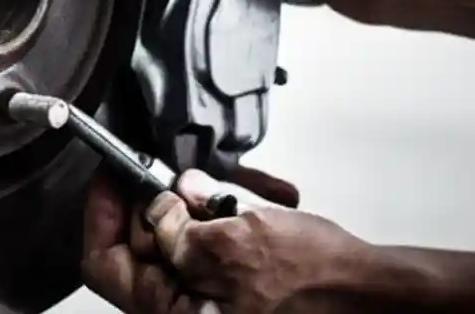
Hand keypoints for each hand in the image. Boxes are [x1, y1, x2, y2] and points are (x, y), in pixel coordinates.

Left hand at [82, 166, 309, 313]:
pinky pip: (209, 236)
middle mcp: (185, 307)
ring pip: (176, 233)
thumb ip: (181, 232)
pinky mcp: (229, 277)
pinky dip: (225, 211)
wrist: (372, 290)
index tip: (112, 174)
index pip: (105, 263)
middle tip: (180, 181)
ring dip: (197, 204)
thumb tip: (155, 208)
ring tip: (230, 196)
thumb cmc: (318, 279)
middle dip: (157, 204)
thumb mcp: (235, 246)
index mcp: (176, 312)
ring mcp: (207, 293)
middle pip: (139, 244)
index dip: (103, 214)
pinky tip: (259, 200)